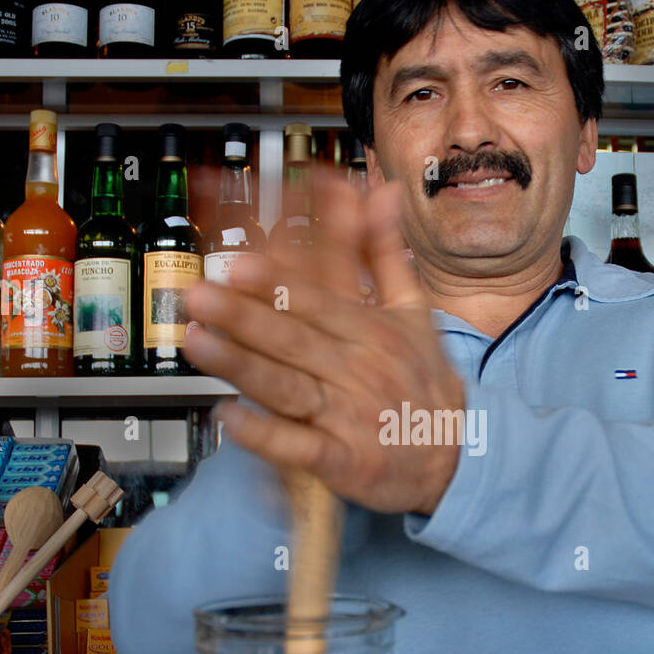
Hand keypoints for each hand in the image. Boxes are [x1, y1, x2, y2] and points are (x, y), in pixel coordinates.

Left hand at [183, 167, 465, 515]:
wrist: (455, 457)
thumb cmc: (424, 383)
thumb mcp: (414, 313)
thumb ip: (385, 254)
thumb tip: (380, 192)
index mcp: (372, 332)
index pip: (317, 301)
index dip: (276, 282)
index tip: (237, 263)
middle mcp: (358, 371)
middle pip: (293, 340)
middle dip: (244, 317)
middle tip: (200, 295)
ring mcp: (348, 418)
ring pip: (287, 387)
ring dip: (240, 365)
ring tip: (198, 343)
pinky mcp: (341, 461)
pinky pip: (298, 446)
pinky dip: (264, 434)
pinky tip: (229, 417)